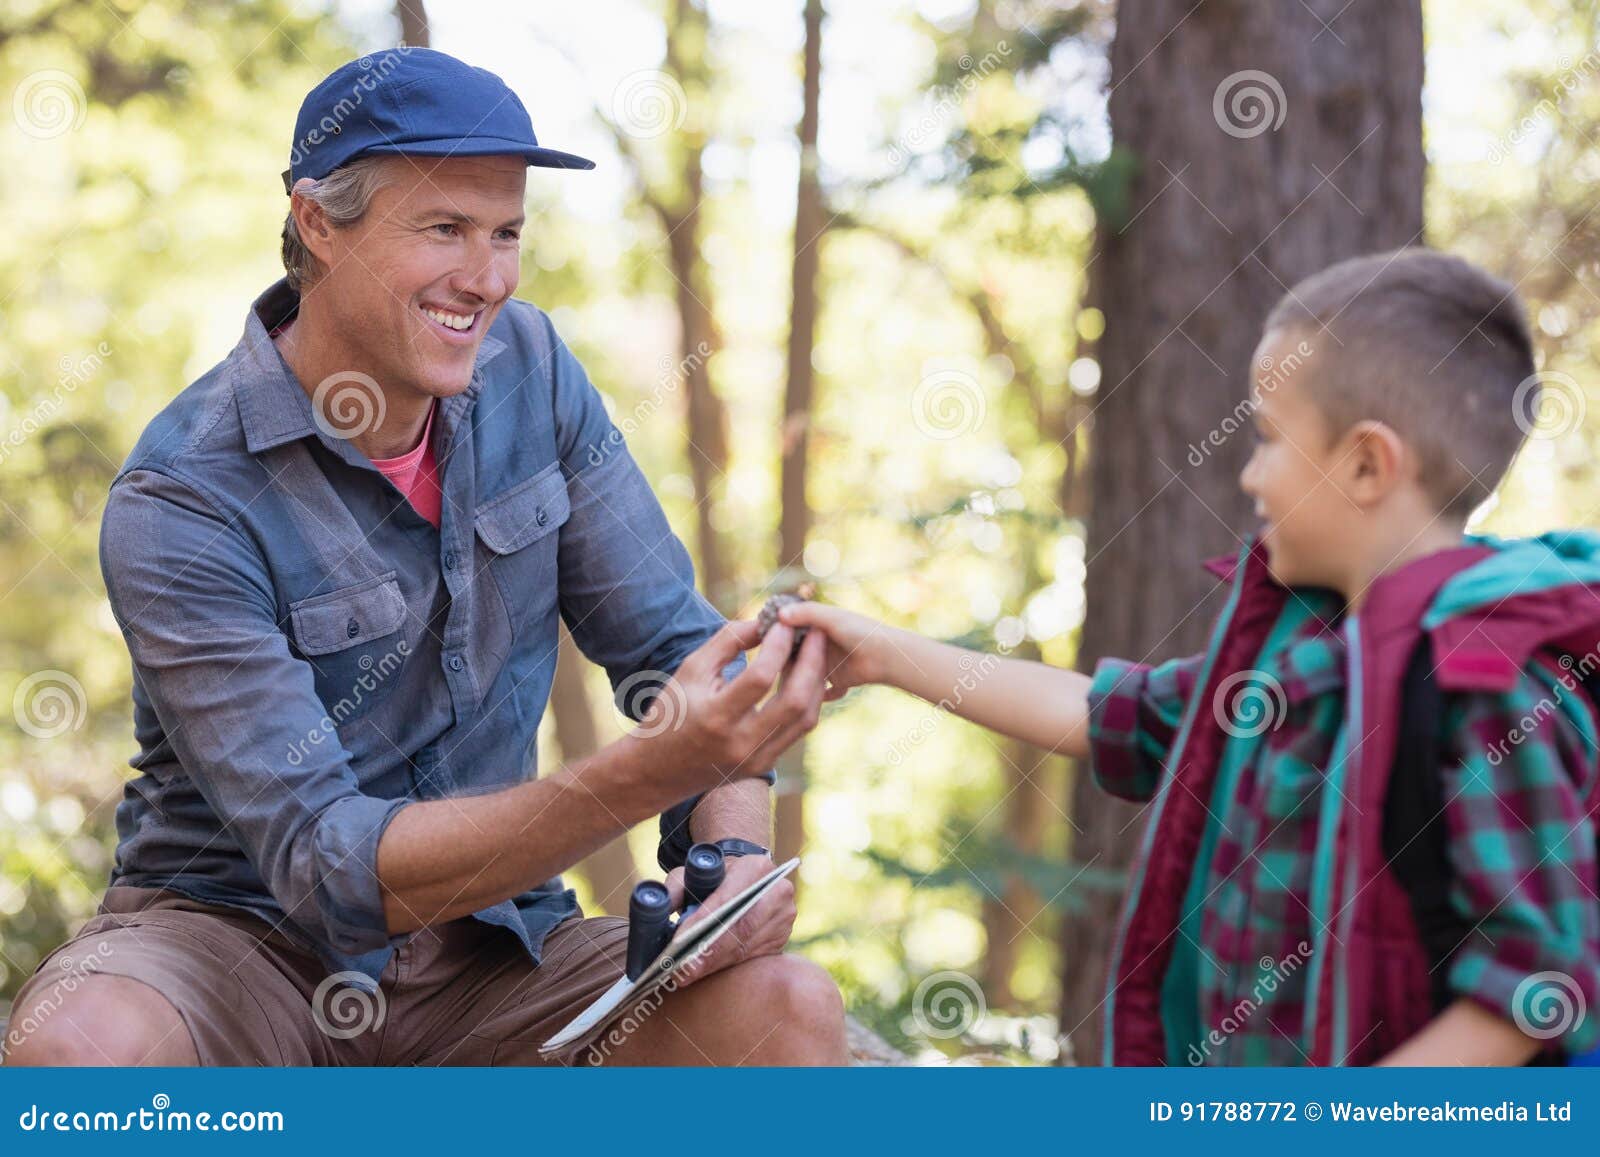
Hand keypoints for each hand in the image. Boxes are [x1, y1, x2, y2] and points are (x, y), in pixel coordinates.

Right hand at [639, 619, 827, 793]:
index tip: (784, 622)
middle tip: (817, 632)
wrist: (656, 771)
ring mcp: (756, 759)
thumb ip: (728, 641)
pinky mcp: (764, 765)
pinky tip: (804, 675)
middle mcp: (740, 744)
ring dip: (815, 680)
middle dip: (812, 661)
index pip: (760, 678)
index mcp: (715, 718)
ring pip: (805, 718)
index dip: (778, 645)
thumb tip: (766, 621)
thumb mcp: (691, 670)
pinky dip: (806, 700)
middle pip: (795, 701)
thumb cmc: (670, 712)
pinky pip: (797, 730)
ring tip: (813, 651)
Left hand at [661, 853, 794, 987]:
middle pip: (741, 928)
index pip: (728, 898)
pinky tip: (706, 974)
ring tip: (687, 975)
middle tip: (682, 969)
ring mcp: (784, 917)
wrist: (748, 879)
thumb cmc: (716, 876)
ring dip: (715, 964)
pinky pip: (753, 958)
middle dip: (709, 951)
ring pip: (746, 947)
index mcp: (756, 867)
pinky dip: (727, 967)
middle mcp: (777, 891)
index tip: (680, 942)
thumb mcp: (694, 871)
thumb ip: (676, 887)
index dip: (704, 921)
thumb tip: (660, 907)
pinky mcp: (782, 939)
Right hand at [775, 601, 892, 701]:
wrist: (886, 656)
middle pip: (795, 654)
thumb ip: (807, 614)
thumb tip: (779, 615)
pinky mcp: (838, 680)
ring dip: (796, 679)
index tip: (760, 644)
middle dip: (783, 661)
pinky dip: (817, 696)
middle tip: (766, 671)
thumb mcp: (831, 618)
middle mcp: (821, 645)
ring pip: (804, 674)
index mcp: (817, 627)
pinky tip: (803, 703)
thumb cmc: (860, 632)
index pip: (790, 631)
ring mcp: (829, 664)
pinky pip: (823, 692)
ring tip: (779, 687)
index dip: (777, 637)